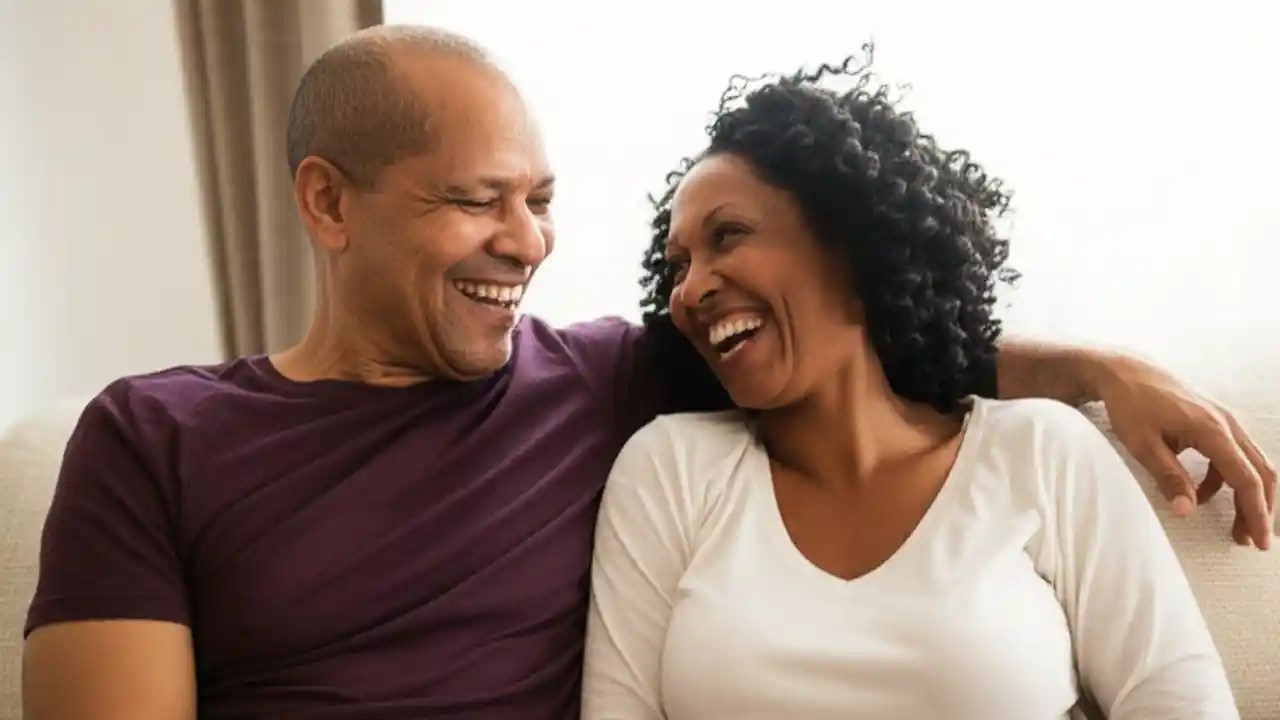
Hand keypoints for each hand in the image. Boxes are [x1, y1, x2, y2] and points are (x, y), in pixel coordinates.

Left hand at [1095, 353, 1275, 548]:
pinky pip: (1231, 455)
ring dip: (1244, 496)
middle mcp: (1227, 423)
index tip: (1257, 541)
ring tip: (1233, 527)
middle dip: (1259, 508)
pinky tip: (1200, 495)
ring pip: (1250, 464)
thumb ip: (1168, 477)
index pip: (1246, 478)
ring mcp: (1223, 419)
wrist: (1123, 370)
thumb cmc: (1130, 404)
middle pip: (1259, 472)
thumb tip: (1187, 511)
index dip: (1255, 512)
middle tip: (1251, 540)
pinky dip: (1223, 479)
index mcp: (1213, 430)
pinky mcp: (1214, 420)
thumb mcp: (1142, 444)